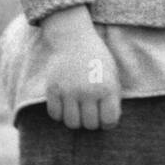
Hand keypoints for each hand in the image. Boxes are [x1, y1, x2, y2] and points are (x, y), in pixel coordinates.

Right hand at [39, 6, 120, 129]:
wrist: (73, 39)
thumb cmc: (96, 59)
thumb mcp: (112, 74)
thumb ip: (112, 98)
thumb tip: (108, 122)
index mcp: (107, 87)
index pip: (109, 121)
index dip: (108, 122)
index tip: (105, 117)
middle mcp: (88, 91)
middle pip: (90, 125)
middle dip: (92, 122)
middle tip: (91, 112)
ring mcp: (68, 91)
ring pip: (72, 123)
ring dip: (76, 120)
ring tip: (78, 110)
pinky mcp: (52, 90)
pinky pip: (55, 115)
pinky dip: (60, 114)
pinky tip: (66, 104)